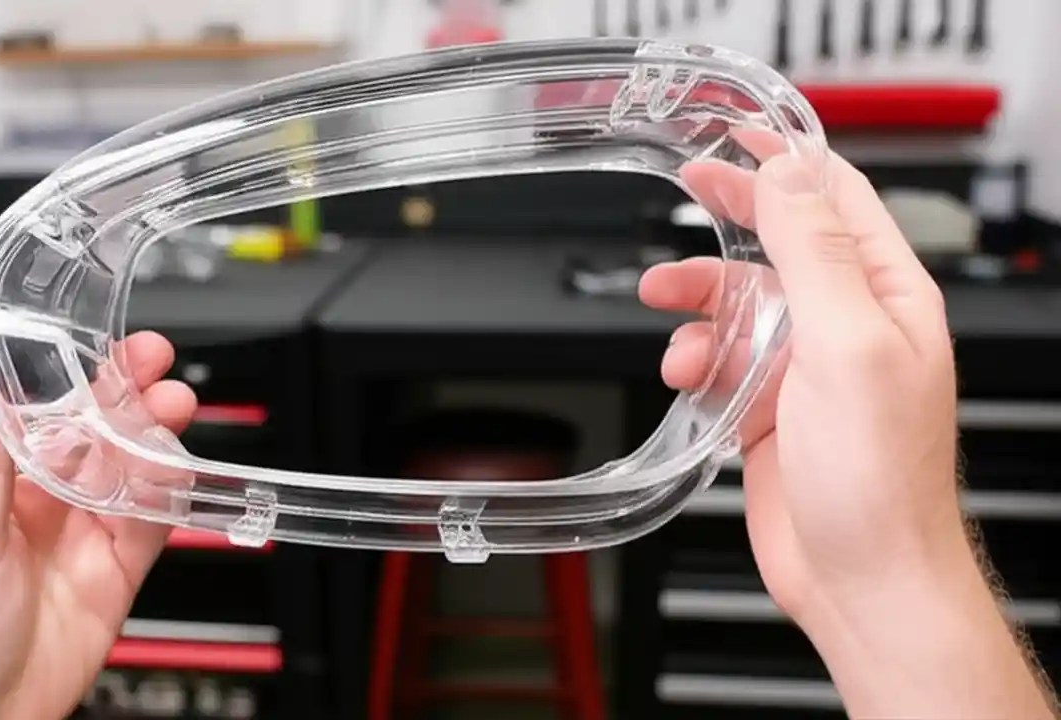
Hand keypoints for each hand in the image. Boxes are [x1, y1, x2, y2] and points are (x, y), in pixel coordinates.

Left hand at [0, 331, 196, 719]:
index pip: (49, 418)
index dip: (83, 380)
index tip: (111, 349)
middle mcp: (45, 509)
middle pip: (100, 441)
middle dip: (133, 403)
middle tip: (161, 374)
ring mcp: (84, 542)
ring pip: (132, 477)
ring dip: (157, 443)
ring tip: (175, 416)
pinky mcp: (115, 578)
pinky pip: (151, 529)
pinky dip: (170, 501)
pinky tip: (179, 477)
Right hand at [641, 141, 1055, 716]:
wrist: (860, 576)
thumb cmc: (877, 479)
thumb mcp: (845, 343)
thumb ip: (815, 252)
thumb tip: (790, 176)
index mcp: (887, 295)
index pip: (838, 200)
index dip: (789, 159)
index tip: (743, 132)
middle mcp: (850, 324)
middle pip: (782, 243)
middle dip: (732, 215)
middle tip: (690, 183)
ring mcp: (809, 367)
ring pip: (740, 304)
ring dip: (699, 302)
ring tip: (668, 307)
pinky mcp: (771, 408)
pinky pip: (722, 361)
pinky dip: (696, 360)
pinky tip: (690, 377)